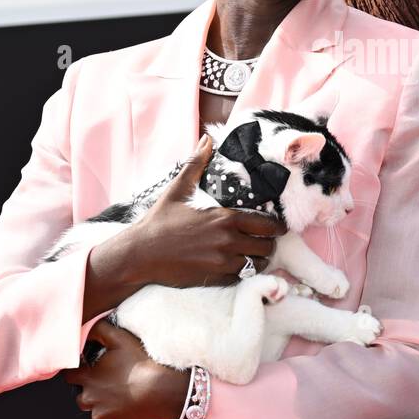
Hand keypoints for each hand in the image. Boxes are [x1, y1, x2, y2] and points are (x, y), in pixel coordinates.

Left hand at [62, 320, 190, 418]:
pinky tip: (133, 407)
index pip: (70, 375)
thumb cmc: (141, 364)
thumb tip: (86, 328)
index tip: (89, 368)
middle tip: (111, 382)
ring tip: (124, 395)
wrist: (164, 391)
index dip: (79, 370)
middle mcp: (91, 401)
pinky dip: (120, 417)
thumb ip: (98, 329)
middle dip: (92, 390)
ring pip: (98, 412)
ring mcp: (104, 418)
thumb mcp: (120, 338)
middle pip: (83, 397)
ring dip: (106, 405)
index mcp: (88, 379)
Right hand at [101, 133, 287, 288]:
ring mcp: (222, 262)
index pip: (266, 224)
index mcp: (224, 219)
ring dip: (259, 259)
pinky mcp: (215, 279)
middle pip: (266, 246)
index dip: (276, 226)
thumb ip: (196, 165)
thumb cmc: (159, 221)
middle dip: (269, 243)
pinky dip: (244, 272)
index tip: (278, 226)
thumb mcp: (177, 189)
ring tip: (254, 253)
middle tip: (266, 240)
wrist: (140, 254)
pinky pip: (241, 277)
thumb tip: (207, 139)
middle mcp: (228, 241)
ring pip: (257, 264)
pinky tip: (239, 265)